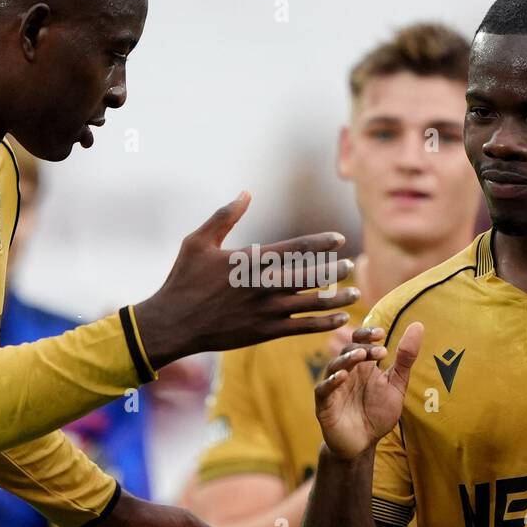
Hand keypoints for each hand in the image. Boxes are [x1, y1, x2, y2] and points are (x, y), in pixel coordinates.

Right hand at [133, 192, 359, 367]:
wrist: (172, 324)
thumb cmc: (183, 280)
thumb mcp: (197, 241)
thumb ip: (224, 216)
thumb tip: (246, 192)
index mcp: (249, 261)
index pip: (294, 248)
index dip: (320, 243)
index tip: (339, 239)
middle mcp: (261, 286)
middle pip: (308, 276)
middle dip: (333, 271)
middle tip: (350, 265)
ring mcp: (263, 312)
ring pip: (309, 304)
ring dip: (335, 298)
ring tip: (354, 292)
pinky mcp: (263, 333)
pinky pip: (300, 328)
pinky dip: (323, 323)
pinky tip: (340, 319)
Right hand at [314, 322, 422, 459]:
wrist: (363, 444)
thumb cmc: (378, 413)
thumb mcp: (396, 385)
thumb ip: (405, 358)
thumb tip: (418, 325)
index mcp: (362, 365)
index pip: (360, 340)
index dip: (367, 334)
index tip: (381, 333)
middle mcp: (346, 371)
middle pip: (348, 350)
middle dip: (362, 347)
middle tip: (380, 350)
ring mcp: (334, 387)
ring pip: (334, 366)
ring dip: (347, 359)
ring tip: (360, 356)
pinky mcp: (324, 404)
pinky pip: (324, 389)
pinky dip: (332, 381)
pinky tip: (342, 376)